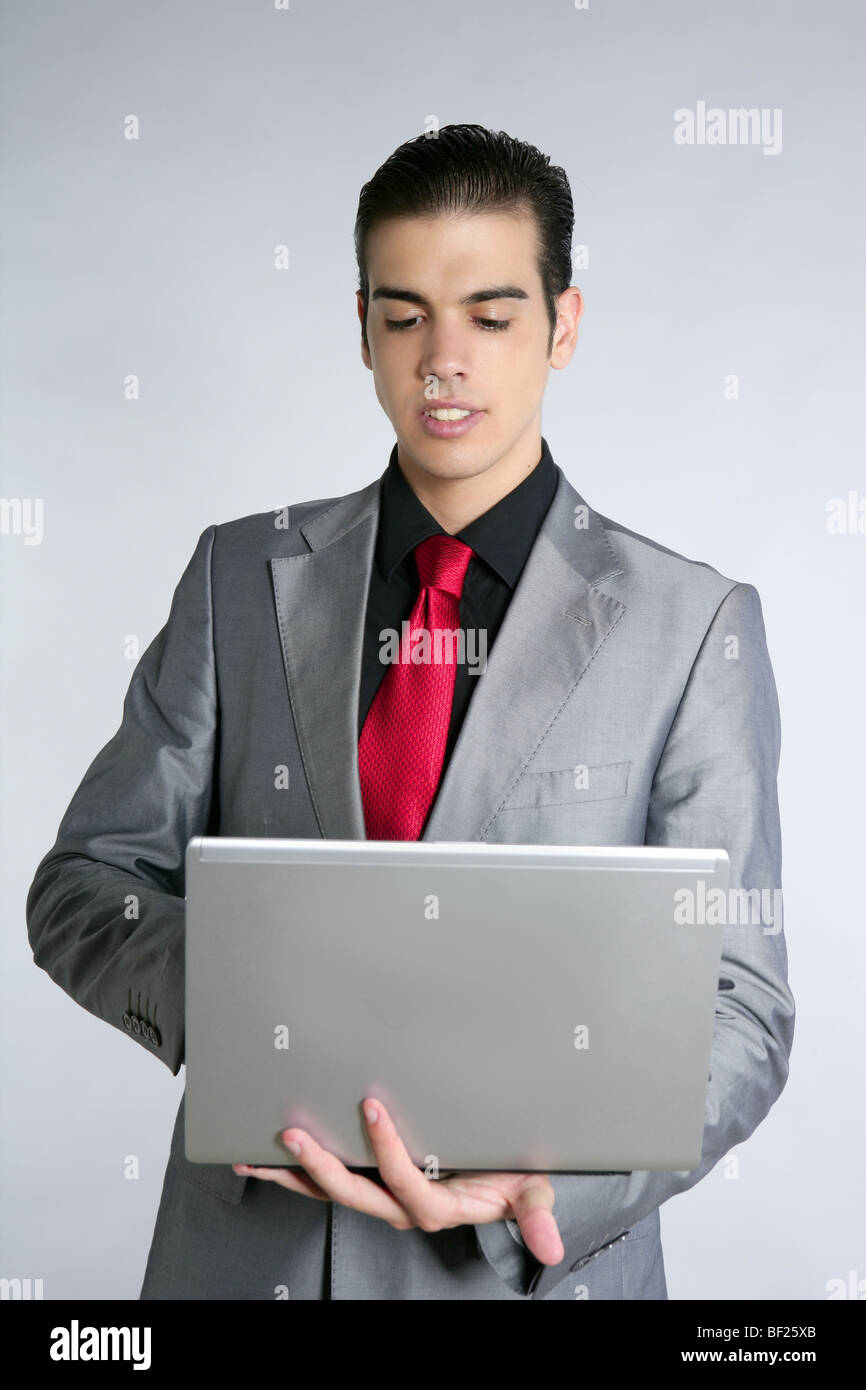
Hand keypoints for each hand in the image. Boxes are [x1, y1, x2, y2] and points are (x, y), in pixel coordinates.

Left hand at [233, 1096, 564, 1266]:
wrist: (502, 1179)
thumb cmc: (513, 1177)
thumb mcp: (531, 1191)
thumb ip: (535, 1215)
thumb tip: (551, 1247)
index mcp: (437, 1206)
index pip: (405, 1180)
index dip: (386, 1149)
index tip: (371, 1106)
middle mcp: (402, 1205)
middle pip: (354, 1191)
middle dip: (320, 1164)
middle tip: (293, 1133)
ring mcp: (382, 1196)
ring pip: (331, 1190)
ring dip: (294, 1173)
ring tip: (260, 1152)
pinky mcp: (371, 1183)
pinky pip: (326, 1182)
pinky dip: (294, 1172)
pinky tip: (265, 1159)